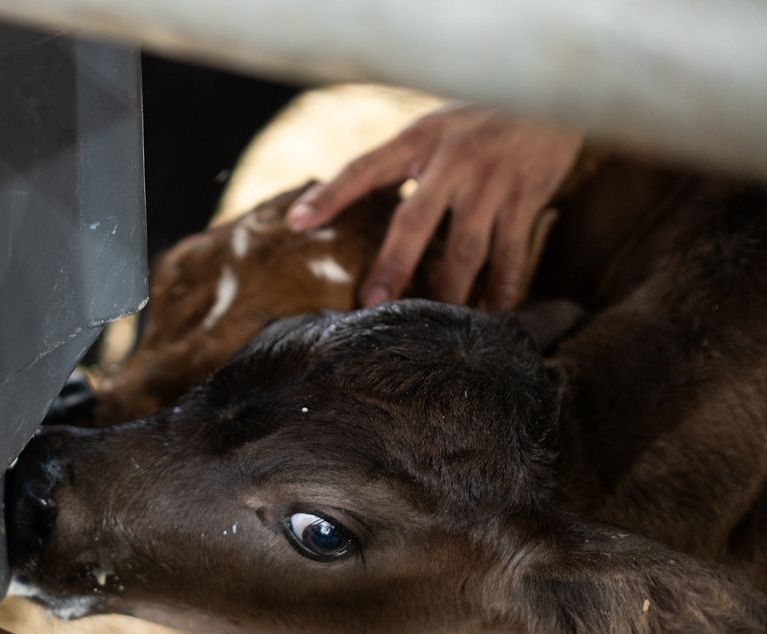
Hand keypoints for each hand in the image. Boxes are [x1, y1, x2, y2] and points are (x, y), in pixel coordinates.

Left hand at [287, 106, 582, 308]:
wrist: (552, 93)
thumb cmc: (478, 119)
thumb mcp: (431, 129)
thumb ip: (393, 166)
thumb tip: (336, 205)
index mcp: (419, 140)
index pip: (364, 168)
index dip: (329, 195)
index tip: (296, 223)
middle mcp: (453, 160)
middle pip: (414, 221)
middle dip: (393, 266)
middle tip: (373, 305)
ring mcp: (492, 180)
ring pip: (465, 249)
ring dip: (449, 291)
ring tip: (432, 325)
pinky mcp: (527, 196)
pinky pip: (512, 253)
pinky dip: (502, 288)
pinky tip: (491, 314)